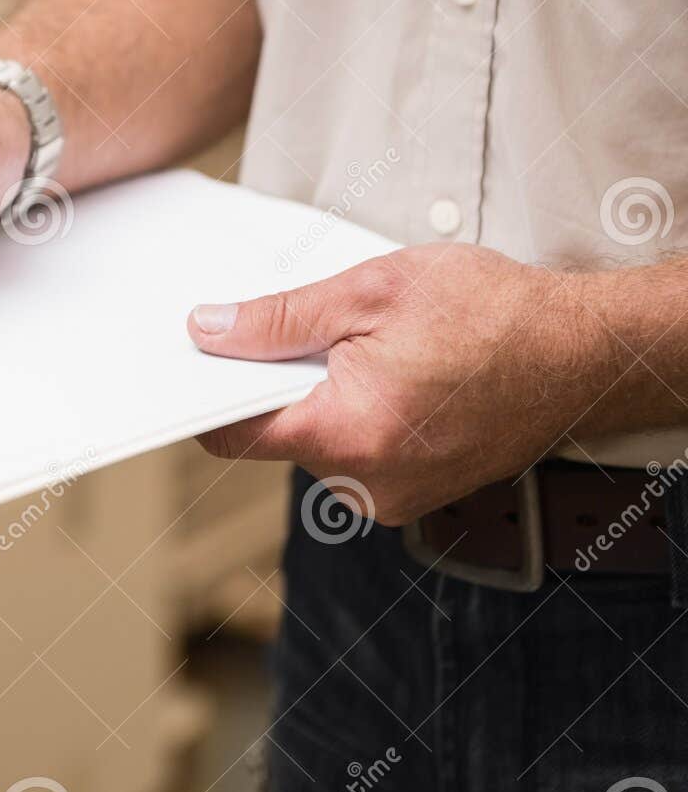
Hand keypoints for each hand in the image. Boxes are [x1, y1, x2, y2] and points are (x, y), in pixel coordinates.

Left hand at [186, 243, 608, 523]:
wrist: (586, 353)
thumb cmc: (494, 315)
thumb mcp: (371, 292)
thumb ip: (278, 319)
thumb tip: (209, 330)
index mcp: (348, 434)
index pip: (233, 433)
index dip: (210, 392)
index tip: (205, 361)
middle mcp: (367, 484)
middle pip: (278, 435)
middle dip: (285, 383)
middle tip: (325, 337)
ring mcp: (394, 498)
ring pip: (318, 445)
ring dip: (327, 400)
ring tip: (379, 357)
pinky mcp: (414, 496)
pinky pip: (356, 457)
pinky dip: (360, 418)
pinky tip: (399, 383)